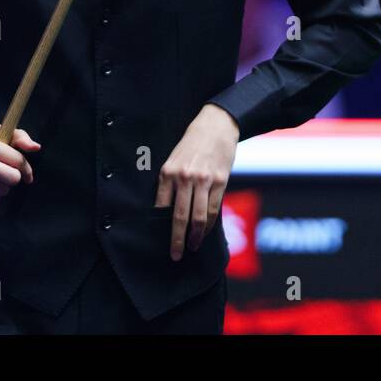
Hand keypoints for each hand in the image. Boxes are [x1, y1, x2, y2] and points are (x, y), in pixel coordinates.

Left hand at [155, 104, 238, 260]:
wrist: (216, 125)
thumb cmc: (193, 144)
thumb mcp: (174, 159)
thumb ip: (171, 183)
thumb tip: (168, 211)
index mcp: (168, 172)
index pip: (162, 208)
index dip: (161, 227)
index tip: (160, 241)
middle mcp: (184, 177)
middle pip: (179, 217)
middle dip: (176, 240)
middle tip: (175, 255)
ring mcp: (203, 180)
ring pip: (198, 217)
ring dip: (195, 237)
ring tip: (192, 247)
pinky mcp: (220, 181)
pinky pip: (213, 209)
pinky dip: (209, 224)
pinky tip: (205, 233)